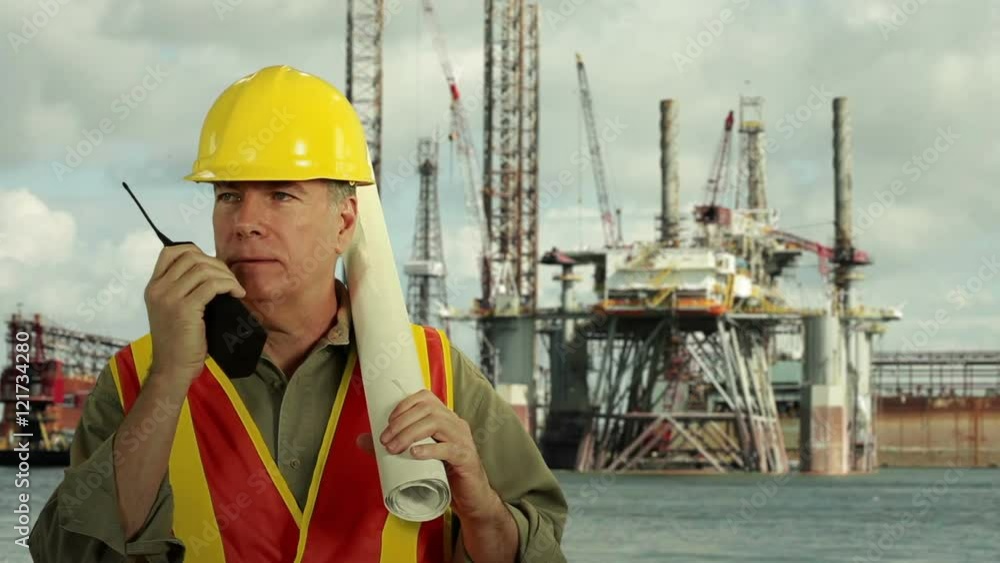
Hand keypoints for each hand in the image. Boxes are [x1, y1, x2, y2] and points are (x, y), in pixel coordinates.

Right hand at [144, 244, 245, 382]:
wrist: (172, 369)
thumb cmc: (179, 343)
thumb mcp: (174, 310)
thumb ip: (184, 289)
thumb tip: (213, 272)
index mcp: (153, 287)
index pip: (170, 252)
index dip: (196, 252)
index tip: (212, 267)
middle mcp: (158, 288)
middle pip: (191, 256)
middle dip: (216, 264)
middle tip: (230, 280)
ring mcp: (169, 297)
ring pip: (203, 269)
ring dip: (226, 276)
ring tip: (235, 289)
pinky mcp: (184, 308)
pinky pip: (212, 285)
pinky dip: (229, 286)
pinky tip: (237, 295)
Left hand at [357, 389, 496, 521]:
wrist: (470, 498)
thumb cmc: (444, 473)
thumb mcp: (418, 457)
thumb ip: (393, 446)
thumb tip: (360, 439)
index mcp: (445, 418)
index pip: (425, 398)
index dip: (404, 405)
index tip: (387, 422)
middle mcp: (456, 423)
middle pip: (428, 409)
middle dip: (401, 422)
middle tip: (384, 441)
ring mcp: (463, 439)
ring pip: (436, 424)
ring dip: (409, 434)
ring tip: (393, 448)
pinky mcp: (466, 458)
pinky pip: (449, 448)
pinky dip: (430, 449)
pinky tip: (415, 454)